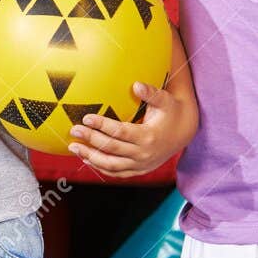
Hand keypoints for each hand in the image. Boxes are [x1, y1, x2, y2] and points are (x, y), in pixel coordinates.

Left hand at [67, 80, 193, 177]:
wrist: (183, 133)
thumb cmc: (171, 111)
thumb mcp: (165, 100)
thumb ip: (151, 93)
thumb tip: (136, 84)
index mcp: (148, 136)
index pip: (120, 132)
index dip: (102, 125)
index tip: (86, 118)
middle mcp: (143, 154)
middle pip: (111, 149)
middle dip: (90, 139)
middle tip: (74, 130)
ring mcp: (141, 165)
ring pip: (111, 165)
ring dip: (90, 157)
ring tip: (74, 147)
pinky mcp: (139, 170)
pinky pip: (117, 172)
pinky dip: (101, 167)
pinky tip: (86, 159)